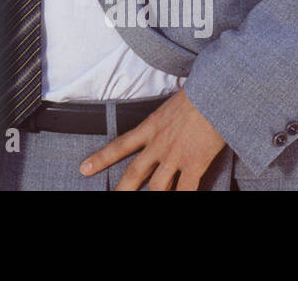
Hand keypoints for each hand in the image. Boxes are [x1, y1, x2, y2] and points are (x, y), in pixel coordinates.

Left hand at [79, 89, 225, 190]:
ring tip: (147, 204)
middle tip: (111, 198)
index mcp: (150, 127)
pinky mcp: (195, 163)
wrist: (213, 92)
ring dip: (152, 197)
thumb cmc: (196, 95)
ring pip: (157, 187)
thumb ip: (163, 123)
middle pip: (134, 173)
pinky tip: (179, 201)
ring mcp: (175, 155)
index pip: (120, 145)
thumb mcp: (170, 106)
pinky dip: (181, 198)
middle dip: (122, 189)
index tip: (84, 168)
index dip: (101, 159)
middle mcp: (158, 144)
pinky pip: (185, 190)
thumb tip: (166, 132)